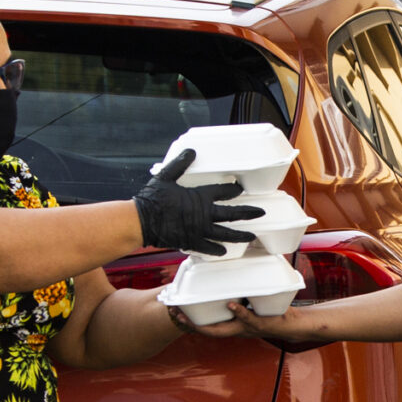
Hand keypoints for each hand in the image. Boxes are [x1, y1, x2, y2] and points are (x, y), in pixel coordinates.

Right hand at [133, 150, 262, 251]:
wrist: (141, 221)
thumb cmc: (152, 198)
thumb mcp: (166, 176)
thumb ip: (180, 164)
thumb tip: (191, 151)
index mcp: (199, 197)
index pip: (223, 192)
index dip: (233, 190)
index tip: (240, 189)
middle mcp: (204, 214)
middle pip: (232, 214)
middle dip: (248, 213)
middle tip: (260, 213)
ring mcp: (199, 230)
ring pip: (225, 233)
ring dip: (240, 235)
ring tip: (251, 236)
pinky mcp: (191, 242)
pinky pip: (208, 247)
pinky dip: (217, 249)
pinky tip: (224, 251)